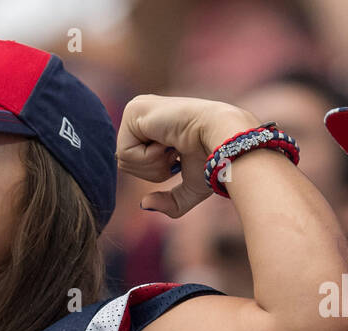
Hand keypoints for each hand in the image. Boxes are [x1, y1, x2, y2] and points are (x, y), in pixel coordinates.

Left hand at [116, 95, 257, 217]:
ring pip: (122, 159)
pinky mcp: (134, 110)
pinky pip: (124, 152)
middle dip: (152, 170)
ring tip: (173, 146)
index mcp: (154, 127)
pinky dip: (147, 157)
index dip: (156, 171)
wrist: (224, 138)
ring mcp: (137, 109)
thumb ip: (170, 202)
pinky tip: (167, 142)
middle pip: (125, 162)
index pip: (133, 162)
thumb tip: (144, 204)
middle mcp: (143, 115)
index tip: (180, 157)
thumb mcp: (192, 188)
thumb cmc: (214, 160)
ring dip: (152, 164)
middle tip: (176, 153)